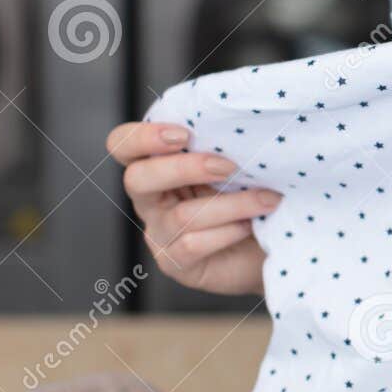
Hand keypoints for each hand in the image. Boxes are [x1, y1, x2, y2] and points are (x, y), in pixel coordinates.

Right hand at [105, 121, 276, 296]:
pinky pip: (192, 245)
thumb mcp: (234, 166)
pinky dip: (227, 232)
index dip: (143, 137)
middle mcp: (150, 200)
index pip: (123, 145)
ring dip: (231, 204)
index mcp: (157, 166)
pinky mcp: (175, 263)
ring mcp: (159, 234)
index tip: (185, 134)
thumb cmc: (249, 198)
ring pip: (180, 215)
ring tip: (266, 199)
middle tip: (228, 167)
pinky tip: (249, 226)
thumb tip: (239, 128)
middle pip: (136, 179)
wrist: (268, 246)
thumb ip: (222, 147)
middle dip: (184, 168)